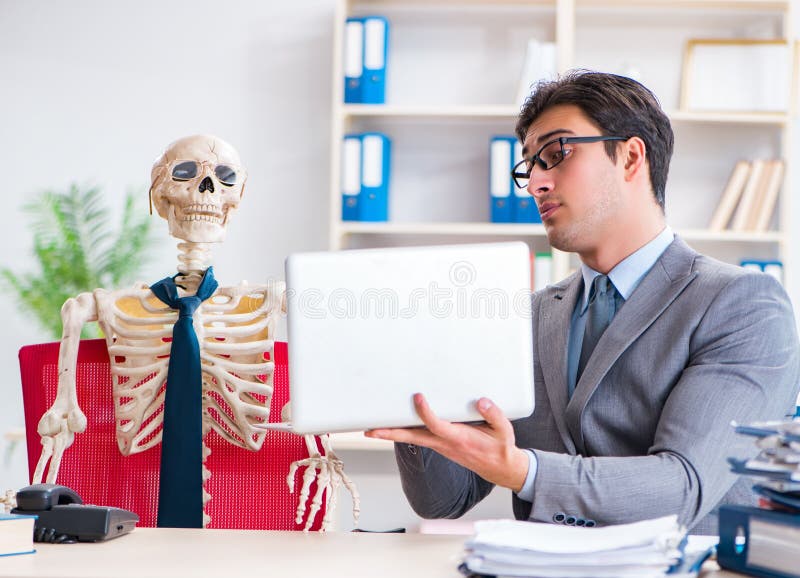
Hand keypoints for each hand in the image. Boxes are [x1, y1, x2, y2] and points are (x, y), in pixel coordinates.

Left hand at [365, 393, 528, 492]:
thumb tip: (481, 401)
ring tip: (373, 428)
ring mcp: (441, 447)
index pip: (436, 426)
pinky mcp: (441, 445)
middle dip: (391, 434)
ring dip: (393, 434)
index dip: (425, 412)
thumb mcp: (505, 431)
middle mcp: (445, 444)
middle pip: (413, 438)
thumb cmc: (501, 448)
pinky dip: (405, 433)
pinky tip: (395, 427)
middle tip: (370, 430)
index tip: (417, 397)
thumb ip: (494, 415)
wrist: (501, 469)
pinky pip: (419, 439)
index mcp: (460, 439)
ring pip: (413, 439)